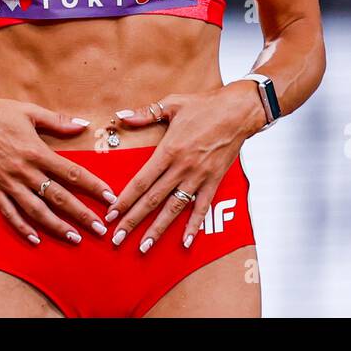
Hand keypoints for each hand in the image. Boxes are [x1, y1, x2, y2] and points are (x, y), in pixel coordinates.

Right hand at [0, 94, 118, 245]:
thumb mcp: (30, 111)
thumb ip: (58, 121)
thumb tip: (83, 125)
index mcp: (36, 151)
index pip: (71, 173)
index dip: (92, 186)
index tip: (109, 197)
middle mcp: (24, 171)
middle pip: (58, 197)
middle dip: (81, 214)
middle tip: (99, 229)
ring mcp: (7, 182)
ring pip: (36, 210)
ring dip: (56, 226)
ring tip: (75, 238)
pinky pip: (9, 213)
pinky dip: (22, 228)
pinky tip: (36, 239)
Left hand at [105, 80, 263, 252]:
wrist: (239, 111)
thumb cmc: (205, 105)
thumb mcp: (172, 104)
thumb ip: (145, 113)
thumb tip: (122, 116)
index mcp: (169, 150)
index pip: (141, 181)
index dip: (125, 199)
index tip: (111, 214)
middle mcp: (182, 168)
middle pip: (152, 200)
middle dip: (133, 221)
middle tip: (117, 238)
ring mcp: (199, 177)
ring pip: (174, 209)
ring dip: (157, 230)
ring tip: (143, 247)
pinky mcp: (214, 181)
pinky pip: (202, 207)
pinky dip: (194, 226)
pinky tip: (185, 242)